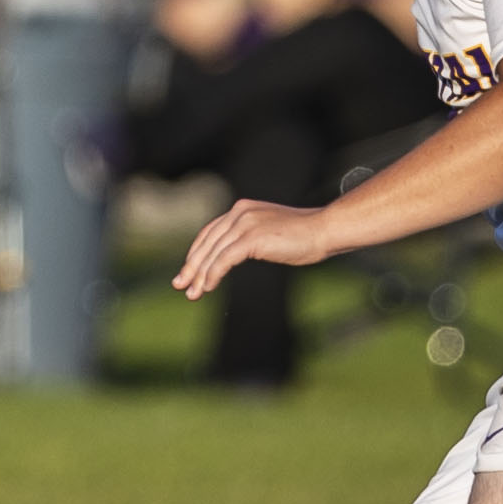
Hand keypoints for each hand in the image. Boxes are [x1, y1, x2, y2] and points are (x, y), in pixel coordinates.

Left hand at [173, 199, 331, 299]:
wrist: (323, 231)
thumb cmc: (302, 237)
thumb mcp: (269, 233)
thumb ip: (249, 239)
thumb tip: (233, 257)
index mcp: (242, 209)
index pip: (210, 233)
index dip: (196, 253)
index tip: (187, 271)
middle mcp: (239, 212)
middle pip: (206, 243)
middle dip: (191, 266)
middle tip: (179, 286)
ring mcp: (245, 223)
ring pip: (213, 253)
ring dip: (200, 275)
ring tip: (192, 294)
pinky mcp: (252, 237)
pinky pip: (224, 259)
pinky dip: (213, 274)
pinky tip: (208, 287)